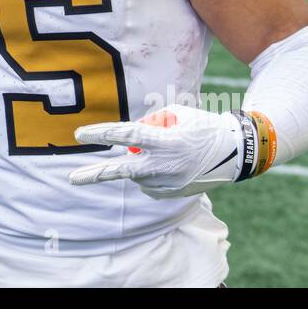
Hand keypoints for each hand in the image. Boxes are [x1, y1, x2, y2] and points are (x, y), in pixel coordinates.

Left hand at [69, 105, 244, 198]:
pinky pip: (149, 182)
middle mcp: (165, 165)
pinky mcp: (171, 194)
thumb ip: (149, 123)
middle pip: (121, 171)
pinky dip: (153, 172)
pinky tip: (173, 165)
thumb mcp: (176, 114)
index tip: (79, 135)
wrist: (236, 154)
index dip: (101, 134)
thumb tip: (127, 138)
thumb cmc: (203, 127)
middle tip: (71, 178)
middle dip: (94, 174)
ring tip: (168, 152)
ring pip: (137, 172)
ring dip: (141, 162)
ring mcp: (168, 183)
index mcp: (166, 141)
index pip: (126, 135)